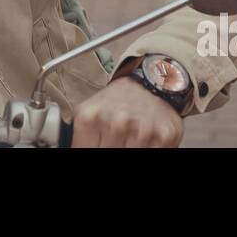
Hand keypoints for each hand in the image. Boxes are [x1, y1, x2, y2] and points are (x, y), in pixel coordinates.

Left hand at [69, 77, 183, 147]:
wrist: (150, 80)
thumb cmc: (118, 100)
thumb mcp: (90, 113)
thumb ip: (81, 137)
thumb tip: (73, 148)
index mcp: (91, 117)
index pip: (83, 152)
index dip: (90, 148)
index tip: (96, 143)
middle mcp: (117, 122)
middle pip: (108, 154)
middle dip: (110, 147)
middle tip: (114, 138)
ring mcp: (142, 129)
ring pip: (130, 155)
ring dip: (129, 148)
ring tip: (128, 137)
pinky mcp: (164, 135)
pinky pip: (152, 153)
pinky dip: (147, 148)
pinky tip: (144, 138)